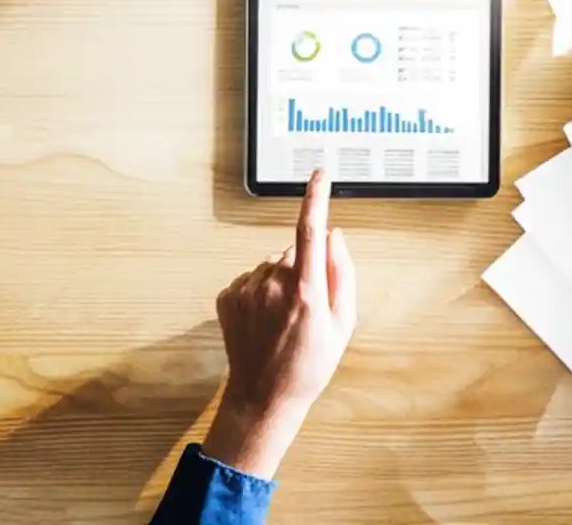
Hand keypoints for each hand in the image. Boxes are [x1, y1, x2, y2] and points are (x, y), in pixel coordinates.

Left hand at [203, 170, 356, 477]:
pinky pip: (251, 278)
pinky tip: (266, 320)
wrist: (264, 397)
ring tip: (285, 319)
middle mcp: (273, 285)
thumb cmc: (310, 364)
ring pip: (272, 264)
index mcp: (307, 290)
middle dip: (306, 266)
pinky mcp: (227, 296)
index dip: (316, 198)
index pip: (310, 230)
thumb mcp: (343, 323)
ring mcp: (247, 290)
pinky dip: (261, 290)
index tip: (320, 175)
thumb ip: (343, 273)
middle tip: (309, 306)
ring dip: (282, 280)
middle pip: (295, 251)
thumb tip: (335, 236)